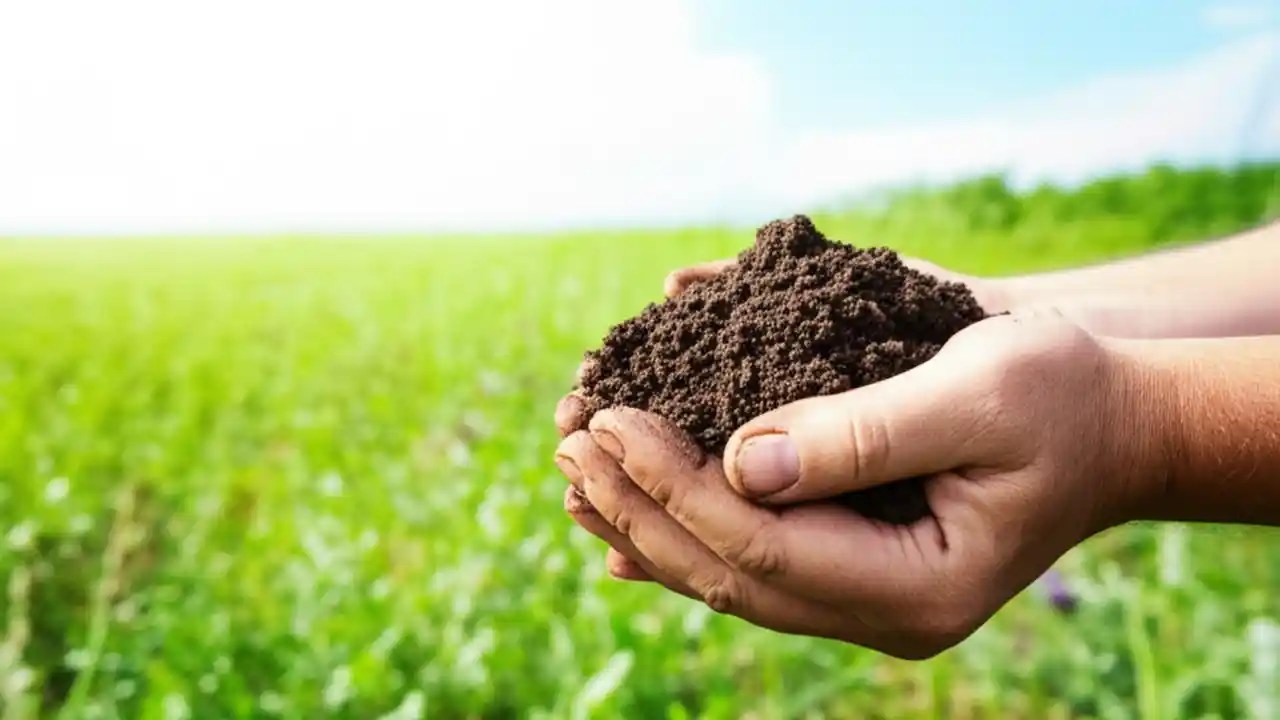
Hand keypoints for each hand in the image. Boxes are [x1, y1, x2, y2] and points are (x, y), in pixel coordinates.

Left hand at [555, 313, 1161, 657]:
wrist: (1113, 420)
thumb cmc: (1063, 396)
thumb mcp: (980, 392)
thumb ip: (864, 432)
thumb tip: (741, 461)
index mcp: (920, 585)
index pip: (763, 547)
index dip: (674, 486)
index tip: (607, 420)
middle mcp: (881, 606)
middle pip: (727, 572)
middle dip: (637, 505)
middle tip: (567, 440)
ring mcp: (863, 589)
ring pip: (725, 571)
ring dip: (642, 518)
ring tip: (573, 469)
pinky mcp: (852, 555)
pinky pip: (747, 554)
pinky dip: (679, 527)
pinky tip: (618, 516)